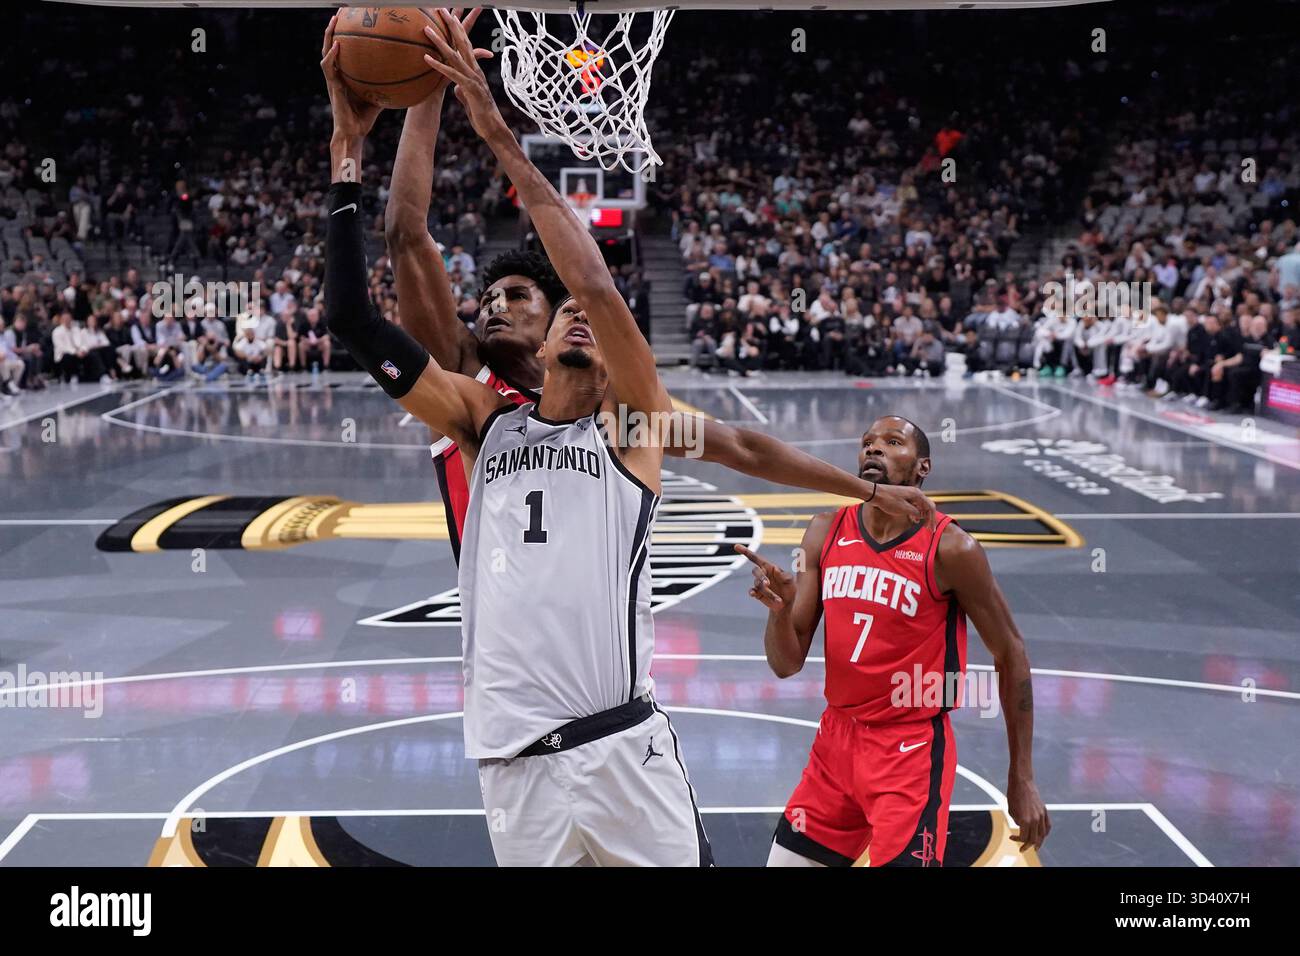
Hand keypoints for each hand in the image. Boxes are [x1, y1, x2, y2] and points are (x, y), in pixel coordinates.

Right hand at [320, 11, 382, 141]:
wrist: (353, 133)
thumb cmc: (365, 118)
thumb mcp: (379, 97)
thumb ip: (387, 85)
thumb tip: (406, 76)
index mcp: (345, 74)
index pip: (344, 49)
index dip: (346, 33)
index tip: (353, 18)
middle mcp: (337, 73)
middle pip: (332, 43)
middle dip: (335, 27)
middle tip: (342, 10)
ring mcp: (332, 79)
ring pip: (326, 51)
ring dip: (328, 35)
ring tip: (334, 21)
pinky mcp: (331, 86)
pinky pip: (328, 67)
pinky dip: (332, 56)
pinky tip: (338, 45)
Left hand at [421, 8, 503, 140]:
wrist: (493, 128)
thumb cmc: (482, 115)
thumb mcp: (469, 99)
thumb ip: (462, 90)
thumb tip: (456, 87)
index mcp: (475, 70)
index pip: (466, 45)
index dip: (458, 30)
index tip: (450, 16)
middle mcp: (475, 70)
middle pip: (462, 42)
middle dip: (452, 25)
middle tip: (441, 10)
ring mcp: (473, 78)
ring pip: (454, 55)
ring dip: (439, 42)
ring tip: (427, 30)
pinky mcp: (469, 88)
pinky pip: (452, 74)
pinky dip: (439, 65)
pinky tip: (427, 58)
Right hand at [734, 544, 796, 610]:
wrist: (787, 605)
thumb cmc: (790, 590)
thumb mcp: (790, 582)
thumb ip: (785, 576)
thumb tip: (775, 569)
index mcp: (770, 567)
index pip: (756, 558)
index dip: (746, 552)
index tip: (736, 546)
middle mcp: (763, 574)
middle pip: (756, 571)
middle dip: (761, 577)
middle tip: (767, 584)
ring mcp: (759, 584)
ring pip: (758, 585)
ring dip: (768, 592)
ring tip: (779, 600)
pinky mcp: (757, 593)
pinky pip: (752, 591)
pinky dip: (753, 593)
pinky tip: (754, 594)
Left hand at [867, 483, 935, 528]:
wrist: (875, 493)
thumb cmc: (889, 500)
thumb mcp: (904, 509)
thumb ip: (915, 512)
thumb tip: (921, 516)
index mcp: (917, 494)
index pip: (930, 507)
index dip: (932, 519)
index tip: (930, 529)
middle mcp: (915, 493)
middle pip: (927, 506)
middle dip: (928, 518)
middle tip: (928, 529)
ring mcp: (910, 494)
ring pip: (921, 506)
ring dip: (922, 516)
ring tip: (922, 525)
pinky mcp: (904, 496)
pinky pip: (914, 505)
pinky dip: (916, 512)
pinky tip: (914, 519)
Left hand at [1007, 776, 1049, 852]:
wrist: (1021, 781)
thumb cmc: (1013, 794)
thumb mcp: (1011, 810)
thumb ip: (1018, 821)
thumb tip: (1022, 827)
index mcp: (1025, 820)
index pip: (1024, 838)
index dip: (1017, 840)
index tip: (1011, 837)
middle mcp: (1035, 819)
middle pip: (1034, 839)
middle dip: (1027, 846)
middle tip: (1022, 849)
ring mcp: (1041, 815)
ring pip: (1043, 834)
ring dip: (1038, 842)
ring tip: (1034, 847)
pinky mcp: (1044, 811)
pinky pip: (1048, 826)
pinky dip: (1045, 833)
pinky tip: (1041, 836)